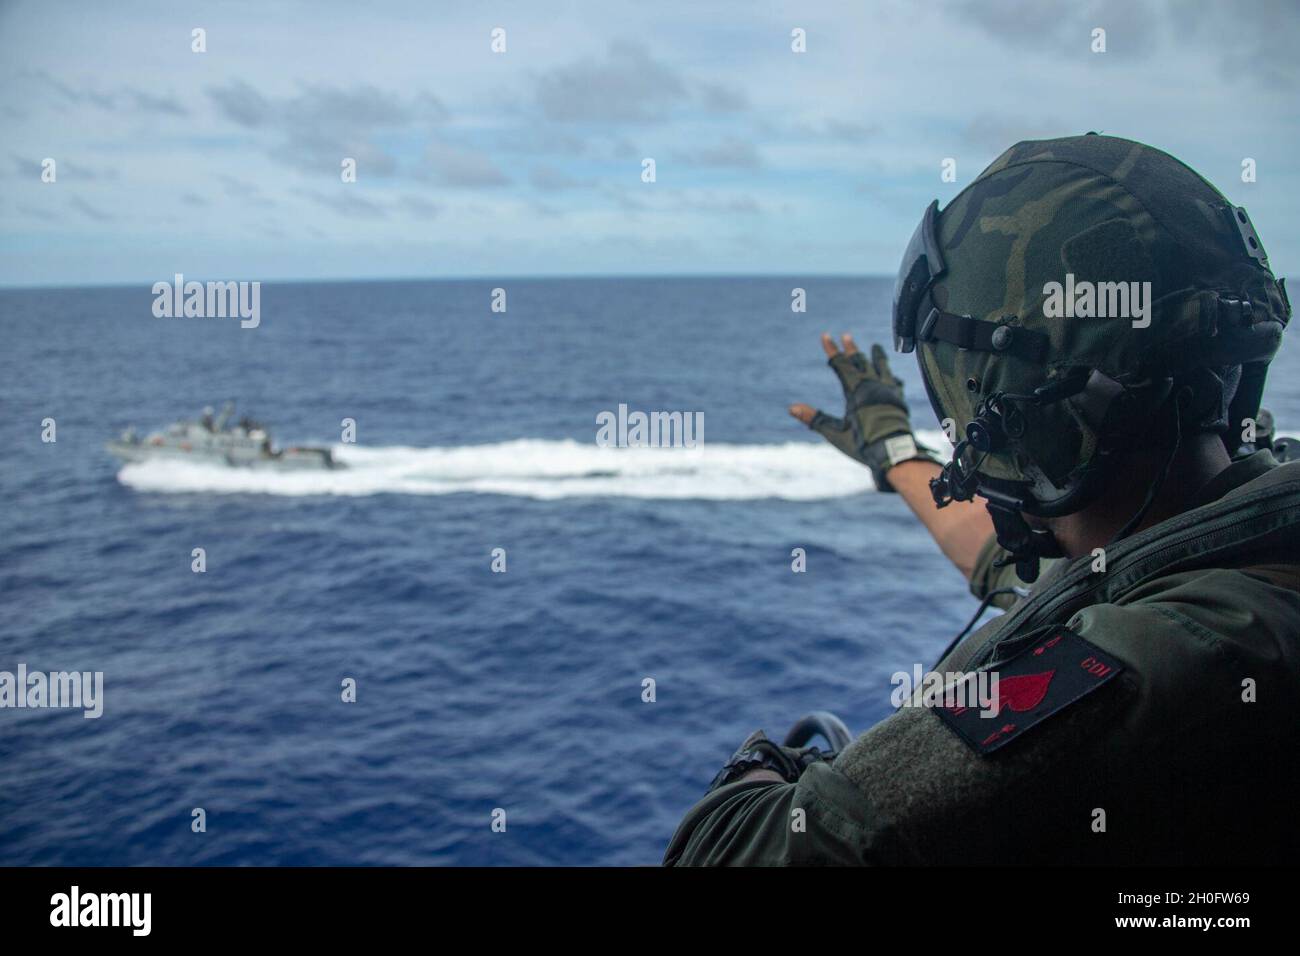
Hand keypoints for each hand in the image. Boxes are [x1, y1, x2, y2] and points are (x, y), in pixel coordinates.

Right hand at [790, 332, 929, 491]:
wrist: (895, 454)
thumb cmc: (863, 444)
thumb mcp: (835, 433)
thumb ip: (814, 419)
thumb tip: (792, 408)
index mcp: (856, 391)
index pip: (840, 364)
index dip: (832, 349)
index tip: (826, 336)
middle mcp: (873, 386)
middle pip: (860, 361)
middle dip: (851, 349)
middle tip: (847, 336)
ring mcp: (888, 391)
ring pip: (881, 367)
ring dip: (876, 356)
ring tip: (875, 347)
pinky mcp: (899, 399)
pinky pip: (895, 382)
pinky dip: (890, 376)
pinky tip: (891, 376)